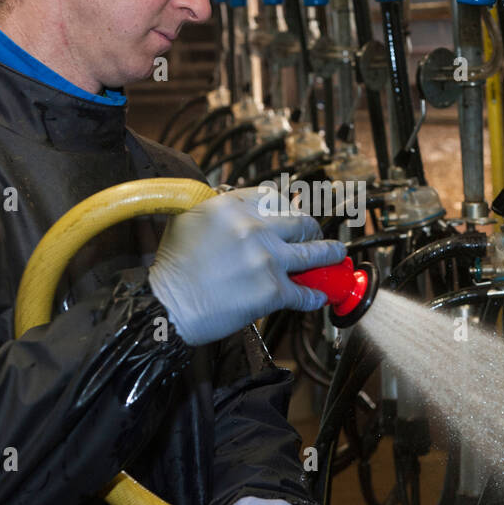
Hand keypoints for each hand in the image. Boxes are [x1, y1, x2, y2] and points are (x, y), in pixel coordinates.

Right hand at [148, 185, 346, 345]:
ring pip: (315, 253)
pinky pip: (305, 292)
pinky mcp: (272, 291)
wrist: (167, 307)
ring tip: (336, 256)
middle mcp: (253, 228)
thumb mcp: (187, 220)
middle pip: (301, 222)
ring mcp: (266, 259)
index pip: (274, 197)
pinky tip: (319, 295)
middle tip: (315, 235)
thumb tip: (235, 204)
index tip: (293, 215)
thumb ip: (216, 210)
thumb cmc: (172, 268)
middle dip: (312, 229)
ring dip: (330, 254)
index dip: (287, 207)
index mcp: (232, 207)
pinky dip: (315, 295)